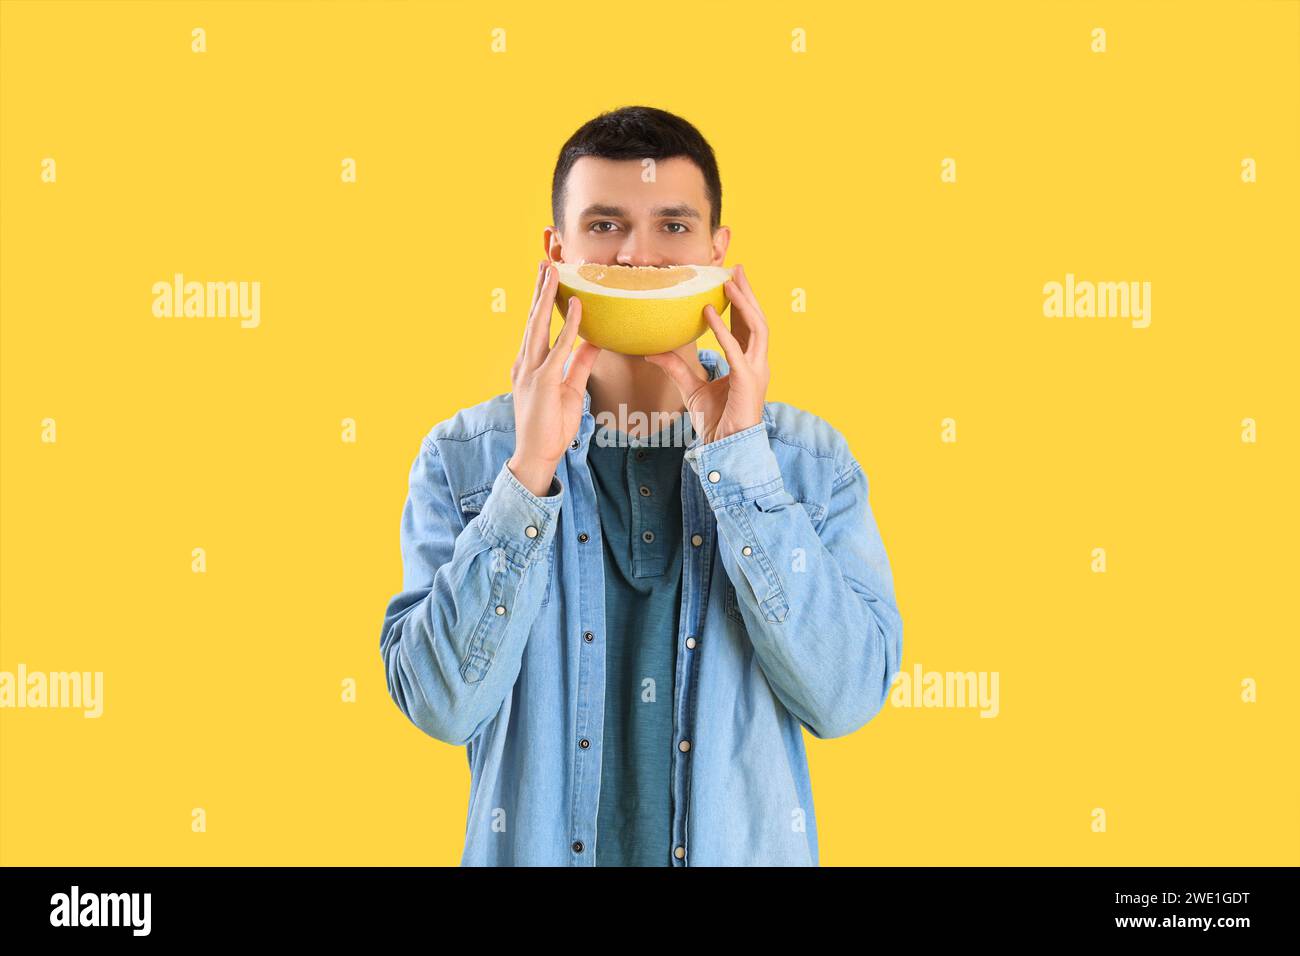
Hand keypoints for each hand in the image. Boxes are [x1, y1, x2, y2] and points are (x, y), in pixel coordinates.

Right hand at [508, 260, 601, 495]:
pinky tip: (576, 307)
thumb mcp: (571, 390)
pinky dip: (568, 325)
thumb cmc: (551, 426)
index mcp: (529, 364)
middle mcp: (525, 363)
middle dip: (539, 290)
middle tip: (545, 263)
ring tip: (554, 272)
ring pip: (539, 326)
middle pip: (533, 319)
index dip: (541, 301)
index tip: (546, 278)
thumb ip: (580, 364)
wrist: (537, 455)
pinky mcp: (543, 382)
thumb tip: (594, 341)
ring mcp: (531, 371)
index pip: (536, 326)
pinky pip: (559, 348)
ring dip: (547, 297)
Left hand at [643, 263, 769, 444]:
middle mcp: (757, 363)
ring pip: (757, 328)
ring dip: (743, 303)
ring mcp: (756, 370)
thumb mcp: (691, 388)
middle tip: (736, 268)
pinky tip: (709, 313)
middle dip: (748, 292)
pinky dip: (723, 330)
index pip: (747, 325)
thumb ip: (676, 368)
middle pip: (757, 319)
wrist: (726, 448)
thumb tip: (652, 352)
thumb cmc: (715, 421)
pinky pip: (736, 349)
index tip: (731, 279)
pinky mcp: (747, 380)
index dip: (741, 302)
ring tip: (729, 283)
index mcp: (748, 362)